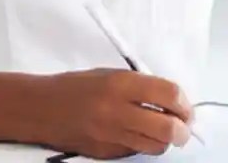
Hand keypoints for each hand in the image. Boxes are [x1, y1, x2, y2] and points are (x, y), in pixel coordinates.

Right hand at [35, 69, 193, 159]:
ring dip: (166, 140)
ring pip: (156, 146)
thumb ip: (141, 86)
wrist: (42, 109)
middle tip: (184, 126)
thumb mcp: (111, 74)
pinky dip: (144, 144)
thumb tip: (172, 101)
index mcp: (120, 84)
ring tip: (163, 131)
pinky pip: (136, 151)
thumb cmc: (77, 86)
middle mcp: (117, 111)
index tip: (186, 106)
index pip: (168, 94)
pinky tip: (137, 134)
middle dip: (183, 129)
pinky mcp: (106, 153)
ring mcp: (111, 136)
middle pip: (167, 128)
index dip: (184, 103)